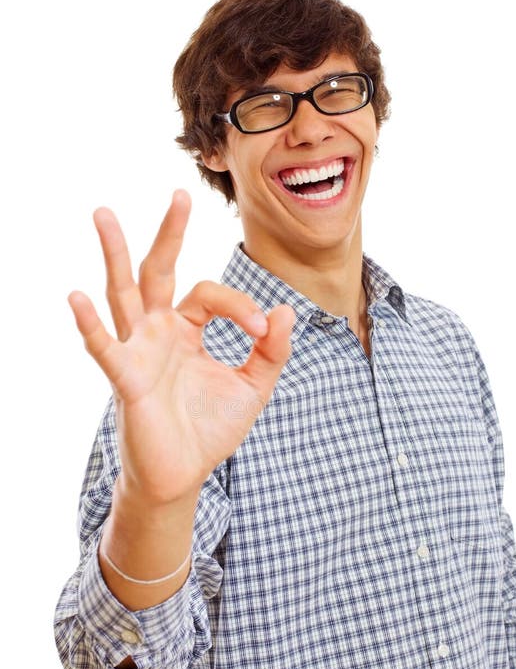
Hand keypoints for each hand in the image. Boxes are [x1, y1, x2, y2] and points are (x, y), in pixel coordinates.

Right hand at [68, 189, 295, 504]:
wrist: (183, 475)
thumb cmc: (209, 428)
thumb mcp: (252, 387)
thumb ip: (270, 351)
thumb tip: (285, 310)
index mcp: (187, 329)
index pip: (210, 294)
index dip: (239, 305)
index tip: (261, 330)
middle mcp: (158, 331)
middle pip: (158, 272)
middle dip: (168, 234)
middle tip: (179, 194)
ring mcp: (139, 351)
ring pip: (123, 294)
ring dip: (115, 255)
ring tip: (104, 214)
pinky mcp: (127, 379)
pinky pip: (105, 348)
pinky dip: (90, 324)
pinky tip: (77, 297)